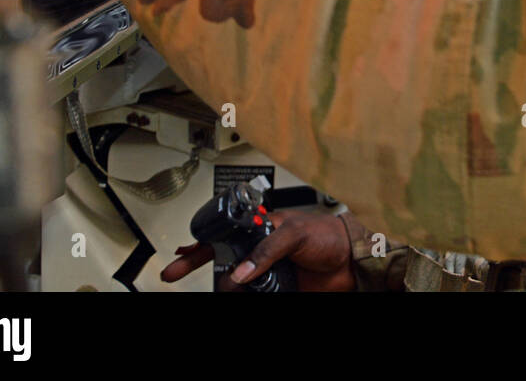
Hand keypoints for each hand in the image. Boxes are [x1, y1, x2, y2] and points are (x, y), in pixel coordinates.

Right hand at [160, 209, 355, 291]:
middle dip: (198, 266)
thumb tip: (241, 271)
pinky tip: (239, 295)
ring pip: (236, 283)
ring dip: (227, 287)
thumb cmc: (329, 235)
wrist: (352, 261)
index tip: (181, 254)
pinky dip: (244, 297)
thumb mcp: (295, 233)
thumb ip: (266, 249)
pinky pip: (255, 296)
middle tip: (173, 274)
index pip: (226, 235)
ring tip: (229, 288)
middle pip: (223, 261)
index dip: (202, 244)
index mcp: (262, 229)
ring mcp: (268, 272)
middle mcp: (261, 251)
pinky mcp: (278, 291)